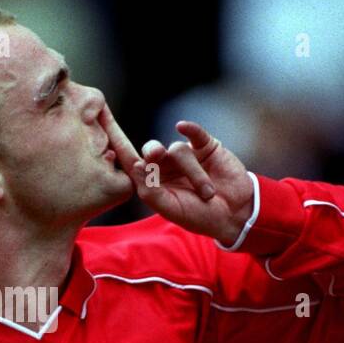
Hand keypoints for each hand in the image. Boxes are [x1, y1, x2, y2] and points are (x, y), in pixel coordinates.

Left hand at [117, 119, 253, 245]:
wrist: (236, 213)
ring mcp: (186, 155)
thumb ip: (151, 191)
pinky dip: (189, 128)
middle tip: (156, 155)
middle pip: (151, 149)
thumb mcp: (173, 209)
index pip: (133, 164)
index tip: (108, 141)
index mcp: (153, 181)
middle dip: (152, 151)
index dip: (120, 152)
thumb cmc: (200, 216)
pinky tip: (182, 126)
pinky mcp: (205, 146)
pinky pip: (194, 133)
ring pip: (178, 150)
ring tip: (207, 193)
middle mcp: (166, 165)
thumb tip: (135, 166)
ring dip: (194, 173)